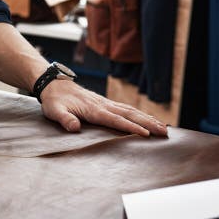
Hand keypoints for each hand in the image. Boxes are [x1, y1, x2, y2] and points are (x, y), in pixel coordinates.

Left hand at [39, 79, 167, 136]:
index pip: (115, 120)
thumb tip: (74, 128)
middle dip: (148, 123)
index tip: (146, 134)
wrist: (53, 84)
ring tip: (163, 127)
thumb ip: (65, 119)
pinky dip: (139, 114)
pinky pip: (126, 109)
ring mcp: (105, 103)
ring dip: (147, 119)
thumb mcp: (55, 111)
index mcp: (93, 109)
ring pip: (130, 111)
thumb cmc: (54, 100)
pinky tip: (147, 119)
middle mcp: (103, 105)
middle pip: (129, 115)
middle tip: (164, 132)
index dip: (131, 127)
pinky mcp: (105, 103)